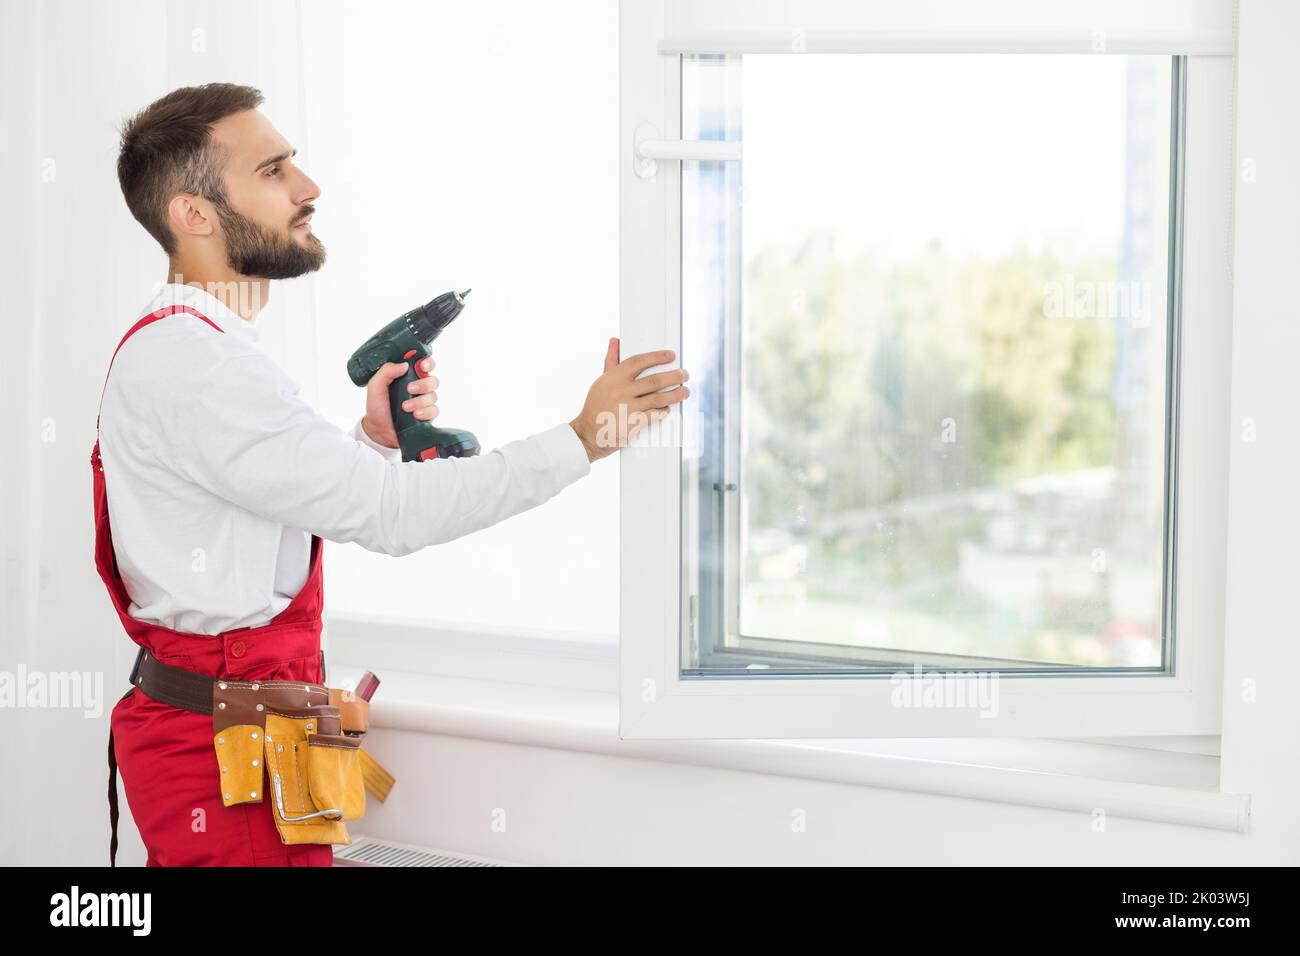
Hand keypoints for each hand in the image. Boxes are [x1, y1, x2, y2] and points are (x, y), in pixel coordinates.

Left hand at [361, 356, 438, 448]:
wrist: (378, 430)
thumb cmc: (377, 407)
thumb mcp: (375, 385)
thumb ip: (387, 371)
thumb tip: (404, 365)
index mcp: (407, 376)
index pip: (424, 364)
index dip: (428, 363)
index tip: (423, 366)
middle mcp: (418, 387)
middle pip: (433, 380)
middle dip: (423, 384)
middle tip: (409, 389)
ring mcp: (423, 401)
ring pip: (433, 396)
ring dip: (420, 401)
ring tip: (405, 407)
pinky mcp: (427, 415)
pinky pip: (434, 410)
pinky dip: (425, 412)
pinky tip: (415, 415)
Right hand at [568, 338, 689, 462]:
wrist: (587, 433)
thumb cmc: (596, 405)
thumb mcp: (601, 381)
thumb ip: (611, 362)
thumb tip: (615, 341)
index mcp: (613, 378)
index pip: (638, 362)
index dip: (657, 357)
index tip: (671, 356)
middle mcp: (621, 392)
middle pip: (653, 381)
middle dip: (673, 376)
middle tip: (685, 374)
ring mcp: (626, 408)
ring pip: (657, 399)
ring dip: (675, 395)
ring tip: (685, 392)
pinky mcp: (631, 425)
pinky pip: (653, 416)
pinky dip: (663, 412)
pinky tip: (667, 409)